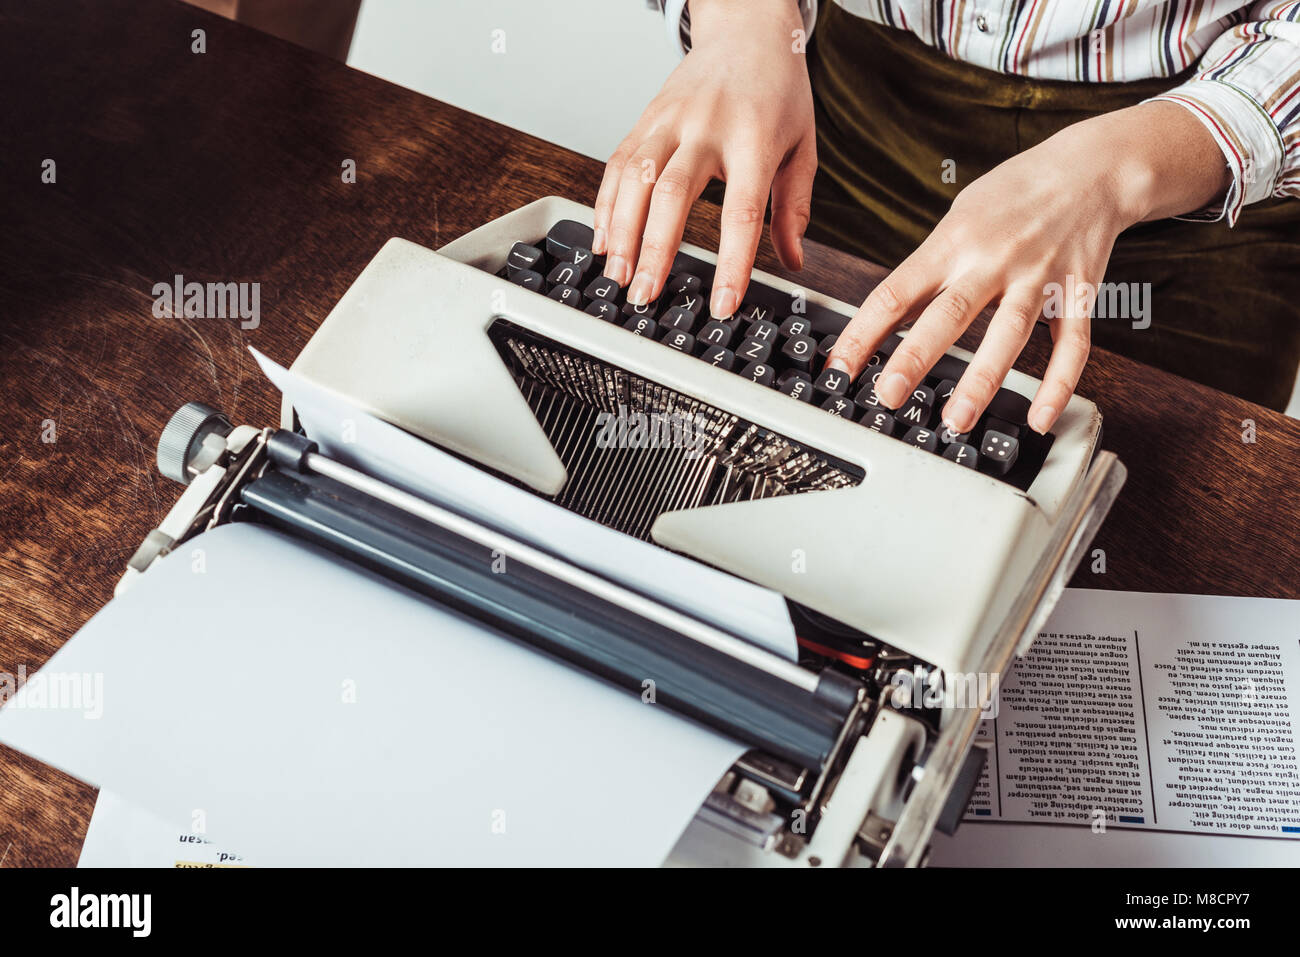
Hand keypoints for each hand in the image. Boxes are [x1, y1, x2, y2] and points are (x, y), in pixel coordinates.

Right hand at [592, 0, 813, 317]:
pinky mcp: (646, 118)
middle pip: (672, 195)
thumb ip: (796, 207)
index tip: (722, 305)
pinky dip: (605, 204)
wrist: (748, 31)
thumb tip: (793, 261)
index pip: (742, 212)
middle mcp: (707, 127)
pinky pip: (618, 164)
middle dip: (654, 251)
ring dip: (621, 232)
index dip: (731, 264)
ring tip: (617, 275)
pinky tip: (603, 239)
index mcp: (754, 139)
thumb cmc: (779, 92)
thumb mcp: (802, 147)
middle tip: (645, 295)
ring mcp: (670, 120)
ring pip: (635, 178)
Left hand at [828, 102, 1231, 434]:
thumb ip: (928, 268)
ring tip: (956, 419)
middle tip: (888, 395)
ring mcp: (1037, 277)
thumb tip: (888, 318)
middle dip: (915, 357)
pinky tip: (1040, 419)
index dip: (863, 332)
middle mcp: (993, 260)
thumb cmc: (1014, 194)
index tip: (838, 368)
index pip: (896, 291)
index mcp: (954, 242)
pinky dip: (1058, 385)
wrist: (1092, 167)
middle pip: (948, 313)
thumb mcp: (958, 217)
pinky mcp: (1078, 292)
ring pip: (1008, 334)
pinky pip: (1071, 345)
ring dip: (981, 380)